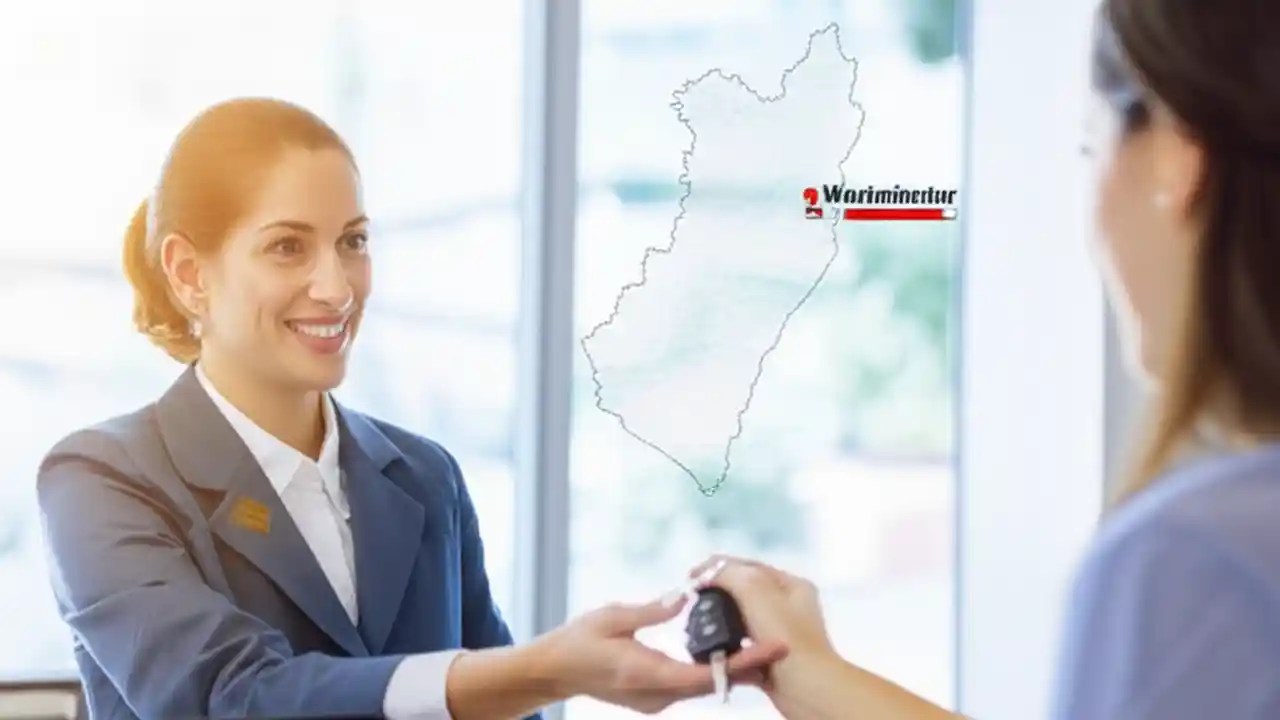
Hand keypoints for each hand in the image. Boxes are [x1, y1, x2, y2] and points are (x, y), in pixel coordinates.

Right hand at [534, 594, 788, 713]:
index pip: (706, 674)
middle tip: (781, 640)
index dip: (743, 662)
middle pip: (712, 683)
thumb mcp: (613, 616)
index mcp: (647, 675)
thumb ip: (651, 610)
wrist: (554, 671)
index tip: (773, 647)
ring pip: (704, 685)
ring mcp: (656, 701)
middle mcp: (656, 696)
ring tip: (763, 642)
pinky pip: (690, 685)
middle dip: (746, 662)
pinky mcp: (655, 697)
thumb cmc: (578, 641)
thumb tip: (683, 597)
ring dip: (730, 666)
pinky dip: (710, 668)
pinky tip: (727, 650)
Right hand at [689, 556, 841, 713]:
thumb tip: (708, 574)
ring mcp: (781, 636)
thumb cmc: (783, 633)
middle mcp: (790, 608)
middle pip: (746, 593)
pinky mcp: (772, 661)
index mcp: (792, 585)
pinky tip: (714, 648)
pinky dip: (728, 646)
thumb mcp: (755, 590)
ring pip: (743, 621)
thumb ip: (729, 573)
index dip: (718, 568)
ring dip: (721, 621)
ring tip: (699, 624)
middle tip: (693, 601)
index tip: (691, 578)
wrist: (805, 687)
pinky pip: (744, 647)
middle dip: (718, 594)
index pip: (749, 566)